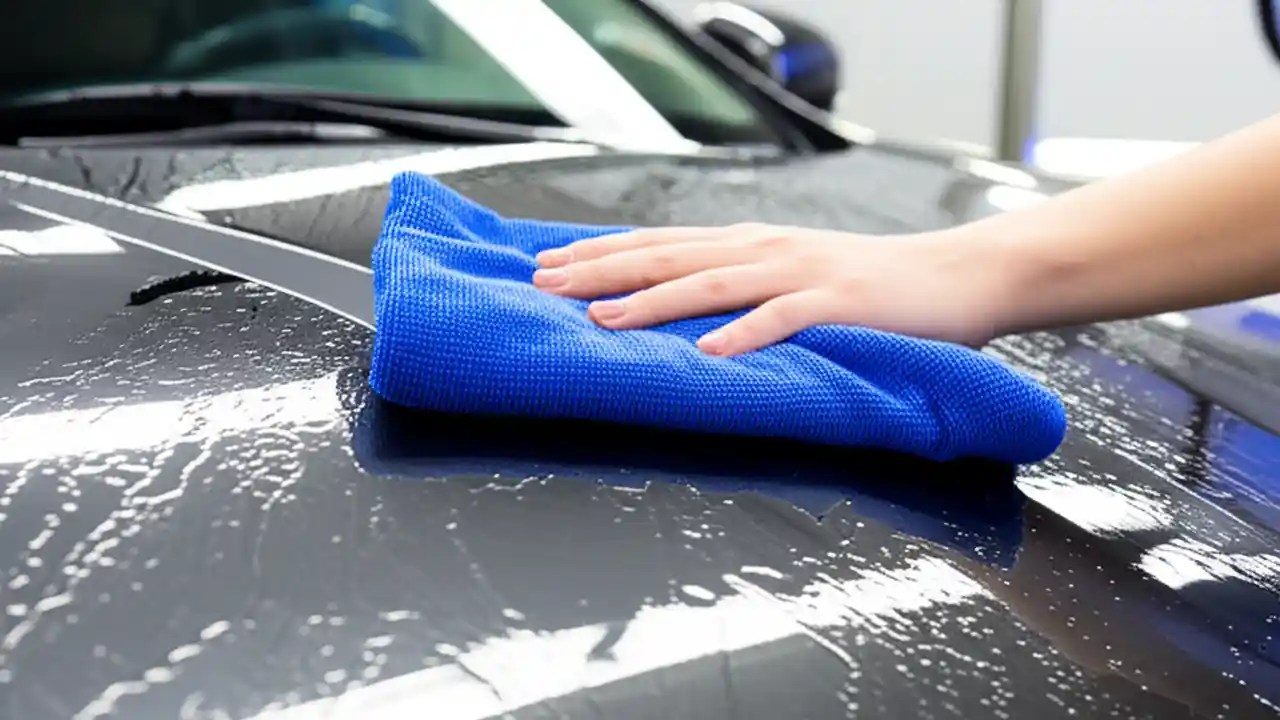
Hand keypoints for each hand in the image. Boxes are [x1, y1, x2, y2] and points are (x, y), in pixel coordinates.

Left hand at [531, 223, 1011, 355]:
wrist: (954, 275)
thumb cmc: (870, 287)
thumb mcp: (794, 274)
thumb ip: (742, 285)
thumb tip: (678, 306)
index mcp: (751, 244)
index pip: (661, 244)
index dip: (602, 253)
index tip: (548, 264)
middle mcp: (766, 250)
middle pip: (671, 257)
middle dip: (603, 271)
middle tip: (546, 283)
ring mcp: (802, 274)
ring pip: (713, 284)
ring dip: (653, 300)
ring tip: (603, 318)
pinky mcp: (840, 304)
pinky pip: (784, 319)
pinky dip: (744, 335)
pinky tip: (708, 352)